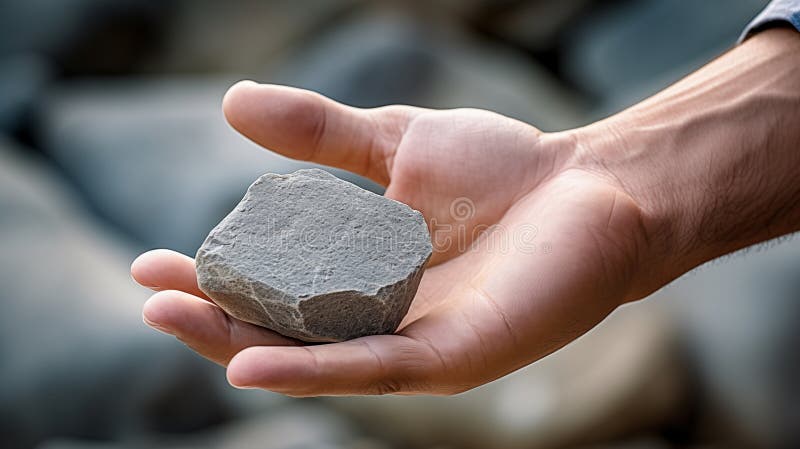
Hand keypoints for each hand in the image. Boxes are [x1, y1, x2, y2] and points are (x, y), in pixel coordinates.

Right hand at [132, 81, 651, 395]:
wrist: (592, 184)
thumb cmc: (504, 169)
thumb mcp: (394, 142)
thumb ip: (319, 134)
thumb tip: (232, 102)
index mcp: (361, 275)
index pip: (273, 286)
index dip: (214, 277)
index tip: (152, 262)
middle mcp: (380, 319)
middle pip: (282, 330)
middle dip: (213, 316)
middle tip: (150, 295)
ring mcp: (414, 345)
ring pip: (313, 356)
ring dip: (240, 343)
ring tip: (172, 317)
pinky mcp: (452, 359)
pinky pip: (371, 369)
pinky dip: (309, 370)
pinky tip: (249, 363)